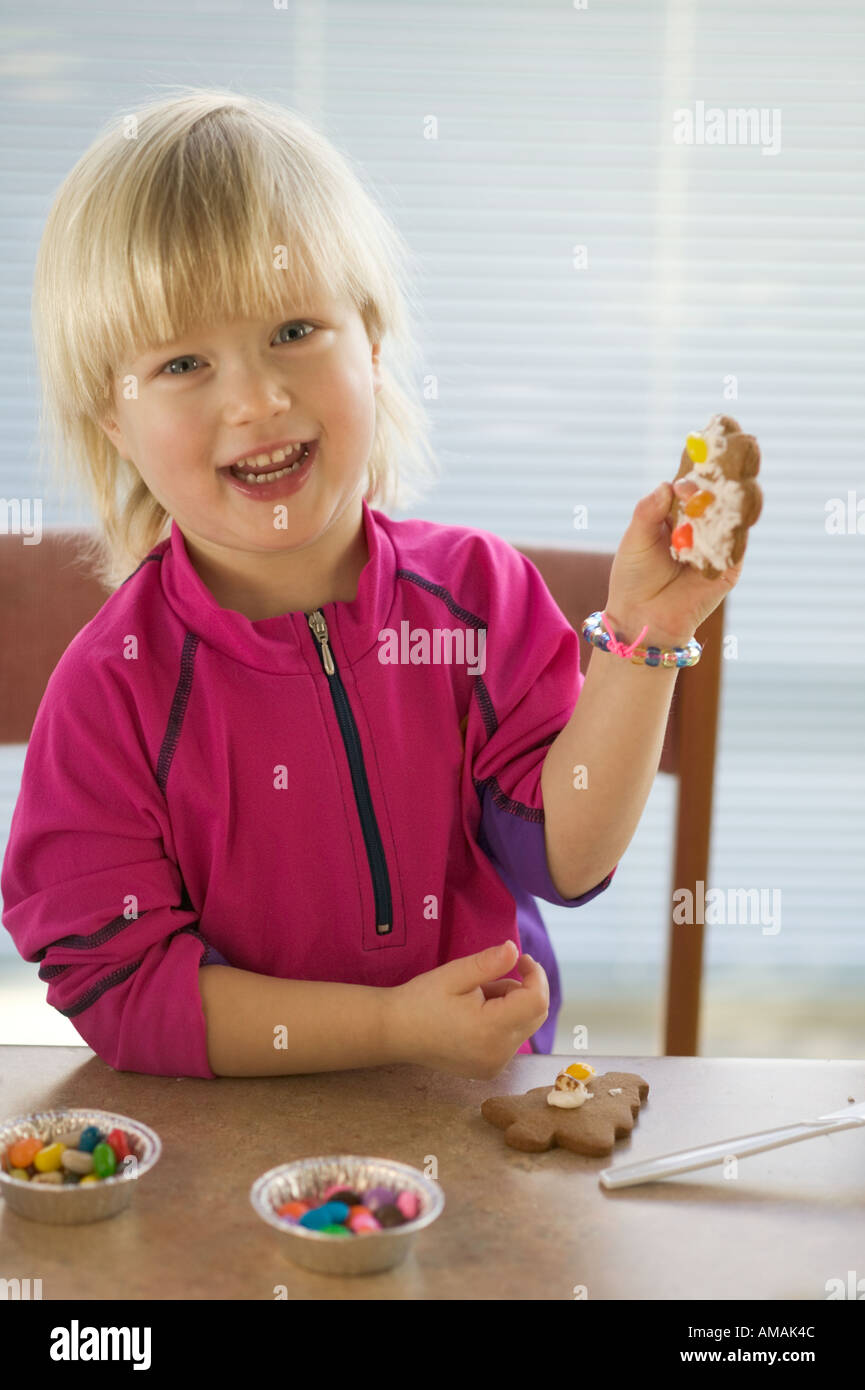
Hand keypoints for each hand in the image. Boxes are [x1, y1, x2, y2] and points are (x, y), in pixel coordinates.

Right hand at [385, 941, 548, 1079]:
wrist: (395, 1032)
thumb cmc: (421, 1000)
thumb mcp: (454, 974)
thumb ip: (488, 963)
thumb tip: (515, 949)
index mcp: (490, 1029)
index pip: (536, 1001)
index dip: (536, 975)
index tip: (521, 959)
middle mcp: (498, 1054)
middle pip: (535, 1015)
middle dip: (522, 989)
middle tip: (489, 977)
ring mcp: (494, 1065)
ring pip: (524, 1026)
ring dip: (510, 1005)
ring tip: (474, 998)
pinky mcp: (489, 1069)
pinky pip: (511, 1040)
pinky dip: (502, 1022)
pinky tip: (474, 1016)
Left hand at [603, 479, 747, 649]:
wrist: (642, 617)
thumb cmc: (634, 578)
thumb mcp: (635, 539)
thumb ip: (648, 512)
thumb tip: (667, 485)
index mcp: (676, 516)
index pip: (691, 489)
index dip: (692, 479)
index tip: (684, 481)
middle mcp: (700, 527)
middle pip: (715, 499)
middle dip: (715, 487)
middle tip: (708, 481)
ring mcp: (716, 546)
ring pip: (730, 518)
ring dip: (727, 505)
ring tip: (717, 499)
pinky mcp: (729, 567)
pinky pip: (736, 545)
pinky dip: (732, 532)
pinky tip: (724, 524)